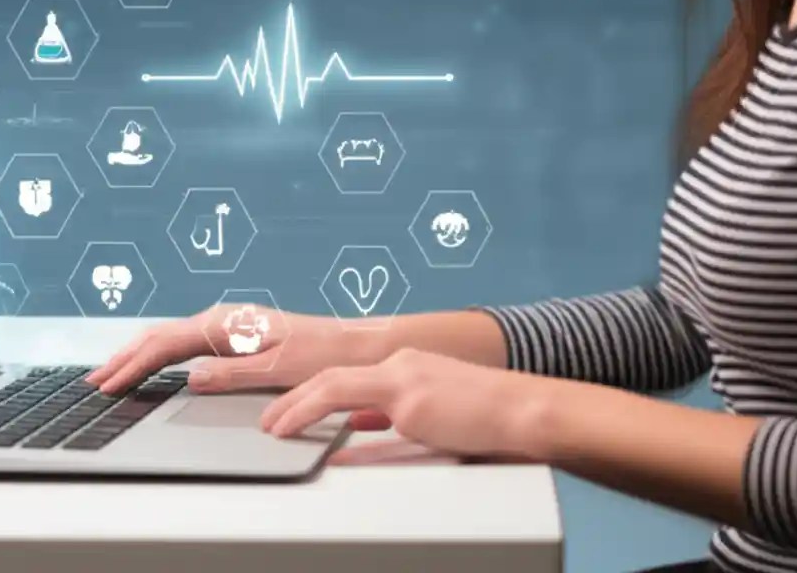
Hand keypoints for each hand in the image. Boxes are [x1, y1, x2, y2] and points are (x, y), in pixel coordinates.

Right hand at [86, 305, 386, 395]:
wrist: (355, 347)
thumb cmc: (323, 357)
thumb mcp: (279, 370)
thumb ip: (232, 374)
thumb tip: (190, 376)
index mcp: (227, 325)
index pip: (165, 345)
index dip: (131, 366)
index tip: (107, 385)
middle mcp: (222, 320)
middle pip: (158, 337)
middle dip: (124, 358)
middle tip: (93, 382)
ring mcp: (227, 326)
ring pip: (168, 339)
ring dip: (137, 356)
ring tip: (109, 374)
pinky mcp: (234, 336)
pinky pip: (184, 344)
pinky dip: (158, 356)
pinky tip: (150, 367)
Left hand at [260, 348, 543, 460]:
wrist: (526, 412)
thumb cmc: (491, 422)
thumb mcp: (432, 423)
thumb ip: (392, 423)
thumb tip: (356, 432)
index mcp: (408, 370)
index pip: (349, 379)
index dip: (315, 395)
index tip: (292, 410)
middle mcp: (401, 365)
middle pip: (330, 375)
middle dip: (294, 396)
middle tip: (269, 417)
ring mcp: (402, 377)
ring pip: (329, 382)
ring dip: (293, 405)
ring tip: (271, 426)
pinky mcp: (406, 396)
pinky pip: (341, 399)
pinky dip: (308, 412)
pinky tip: (291, 429)